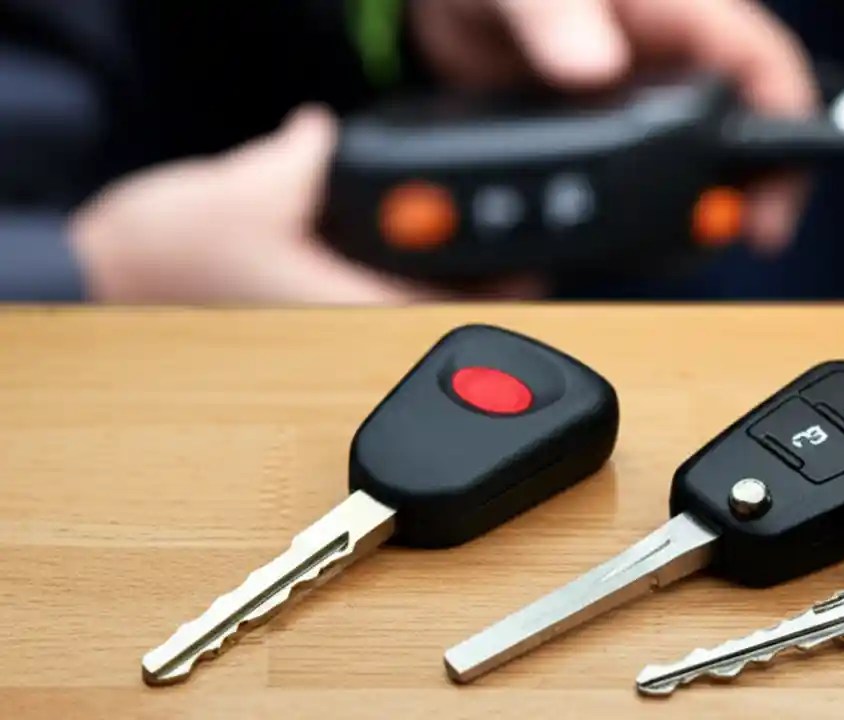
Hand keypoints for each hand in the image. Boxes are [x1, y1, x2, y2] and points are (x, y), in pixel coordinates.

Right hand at [71, 106, 539, 302]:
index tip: (533, 269)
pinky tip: (399, 234)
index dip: (491, 294)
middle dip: (472, 283)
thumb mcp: (243, 192)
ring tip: (465, 239)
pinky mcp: (301, 300)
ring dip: (434, 276)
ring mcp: (319, 318)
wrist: (105, 275)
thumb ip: (302, 161)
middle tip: (511, 248)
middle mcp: (332, 323)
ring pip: (399, 303)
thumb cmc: (162, 253)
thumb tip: (330, 133)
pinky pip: (366, 286)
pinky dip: (393, 264)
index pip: (435, 312)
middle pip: (428, 312)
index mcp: (332, 309)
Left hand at [412, 0, 818, 252]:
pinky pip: (646, 183)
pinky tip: (626, 248)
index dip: (787, 126)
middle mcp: (670, 58)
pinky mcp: (609, 139)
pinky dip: (644, 219)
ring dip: (698, 211)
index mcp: (674, 10)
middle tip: (737, 237)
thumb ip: (552, 12)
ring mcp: (643, 103)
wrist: (448, 16)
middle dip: (750, 187)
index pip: (761, 62)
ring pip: (701, 164)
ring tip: (683, 252)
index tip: (771, 194)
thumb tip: (592, 66)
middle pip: (746, 125)